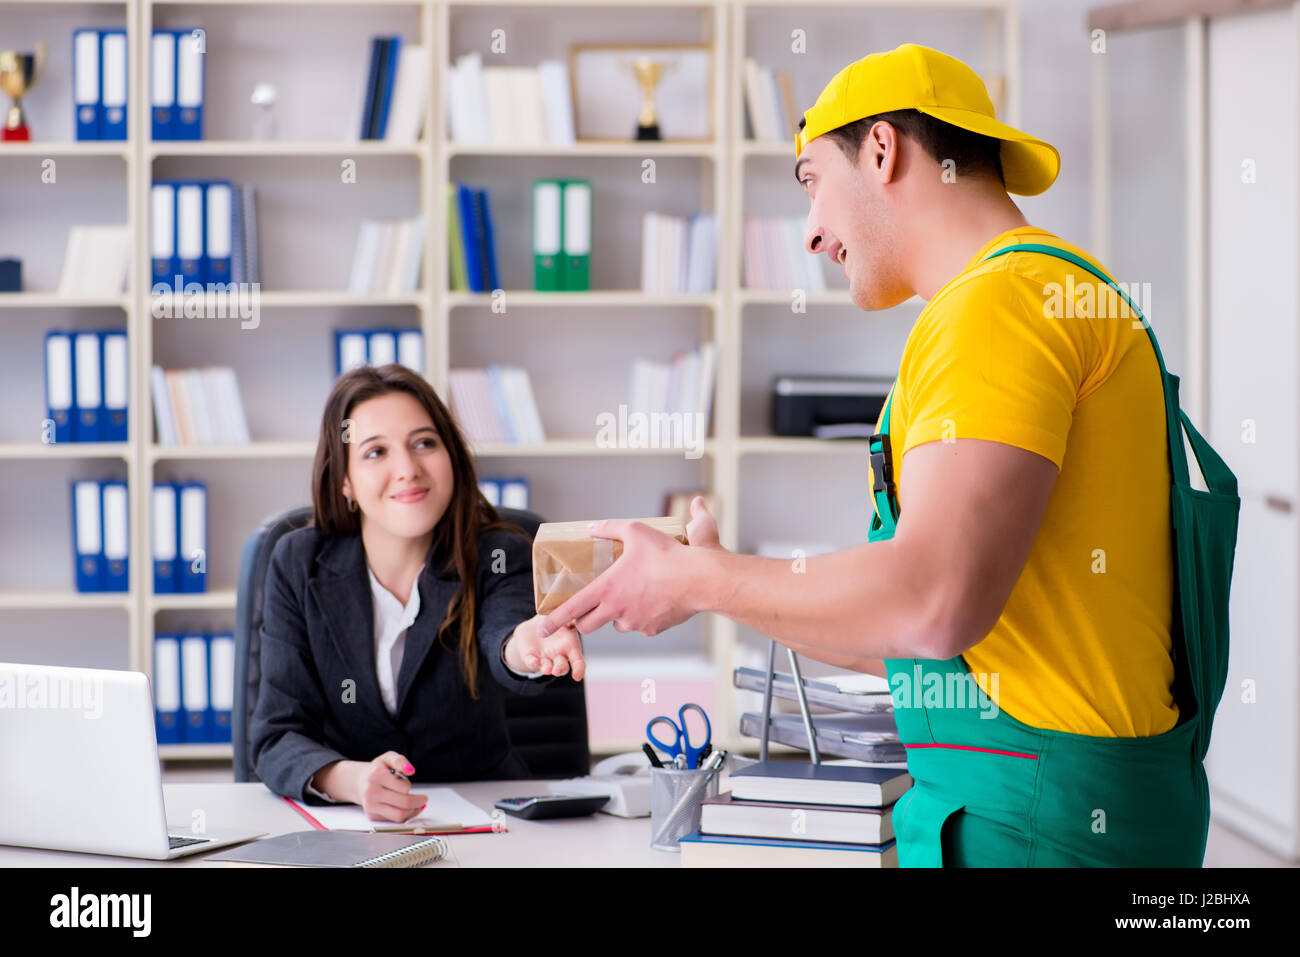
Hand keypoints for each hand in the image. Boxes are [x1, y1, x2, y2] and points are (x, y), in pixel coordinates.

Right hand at [351, 752, 427, 823]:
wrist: (361, 782)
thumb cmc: (378, 770)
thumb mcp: (388, 758)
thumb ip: (400, 761)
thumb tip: (410, 770)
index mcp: (376, 776)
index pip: (403, 787)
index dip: (408, 785)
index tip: (408, 783)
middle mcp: (372, 792)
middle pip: (404, 803)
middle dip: (418, 801)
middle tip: (424, 798)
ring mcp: (371, 806)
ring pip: (400, 815)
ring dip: (413, 811)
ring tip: (417, 805)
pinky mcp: (372, 816)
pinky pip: (394, 821)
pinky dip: (405, 816)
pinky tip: (406, 809)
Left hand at [505, 614, 585, 678]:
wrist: (536, 625)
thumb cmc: (555, 621)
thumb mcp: (565, 617)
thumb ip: (571, 617)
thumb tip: (577, 611)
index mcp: (570, 647)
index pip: (578, 662)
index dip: (579, 670)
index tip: (577, 676)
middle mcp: (559, 656)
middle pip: (562, 667)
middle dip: (560, 669)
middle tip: (557, 670)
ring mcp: (545, 658)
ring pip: (547, 667)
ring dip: (547, 669)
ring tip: (547, 669)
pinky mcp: (530, 657)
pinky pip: (531, 661)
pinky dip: (533, 662)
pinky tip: (534, 661)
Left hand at [537, 498, 721, 638]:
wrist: (698, 579)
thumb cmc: (667, 555)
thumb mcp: (636, 532)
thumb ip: (610, 529)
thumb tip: (592, 528)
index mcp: (607, 589)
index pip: (572, 609)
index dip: (554, 620)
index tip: (542, 627)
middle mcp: (617, 610)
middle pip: (589, 625)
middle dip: (584, 620)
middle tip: (588, 610)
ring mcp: (634, 622)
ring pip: (617, 623)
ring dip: (617, 615)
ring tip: (632, 595)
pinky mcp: (651, 629)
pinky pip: (640, 625)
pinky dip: (641, 616)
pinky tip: (653, 600)